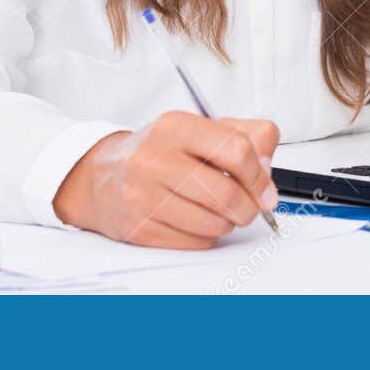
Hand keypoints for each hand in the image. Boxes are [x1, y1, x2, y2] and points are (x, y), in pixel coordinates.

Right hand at [53, 111, 280, 247]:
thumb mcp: (200, 129)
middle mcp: (155, 159)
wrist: (101, 178)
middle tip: (251, 207)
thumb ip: (245, 136)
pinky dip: (207, 236)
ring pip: (214, 223)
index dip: (259, 174)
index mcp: (175, 127)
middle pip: (227, 193)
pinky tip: (197, 220)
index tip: (265, 188)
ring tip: (220, 210)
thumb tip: (268, 164)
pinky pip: (195, 242)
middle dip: (249, 206)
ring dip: (229, 222)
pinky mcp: (139, 228)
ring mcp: (143, 196)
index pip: (236, 150)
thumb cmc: (159, 153)